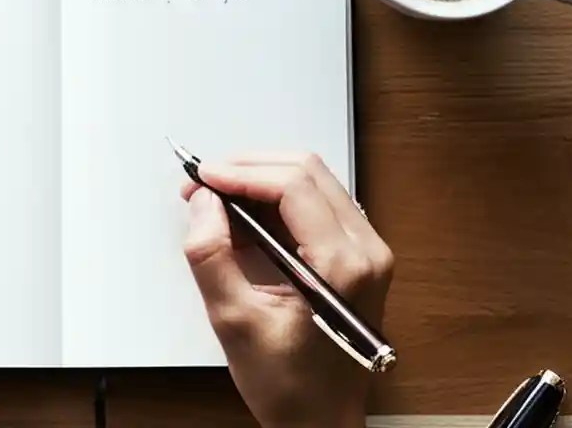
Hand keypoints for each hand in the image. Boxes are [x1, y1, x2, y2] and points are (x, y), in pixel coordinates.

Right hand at [181, 153, 393, 427]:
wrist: (322, 420)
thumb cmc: (289, 385)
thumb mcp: (233, 321)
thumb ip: (211, 256)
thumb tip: (203, 204)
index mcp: (343, 266)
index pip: (293, 186)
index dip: (241, 172)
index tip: (203, 178)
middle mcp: (367, 250)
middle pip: (306, 171)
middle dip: (248, 168)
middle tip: (203, 184)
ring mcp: (368, 250)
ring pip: (313, 180)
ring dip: (262, 178)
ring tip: (217, 197)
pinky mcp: (359, 254)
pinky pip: (319, 203)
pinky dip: (277, 197)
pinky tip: (244, 212)